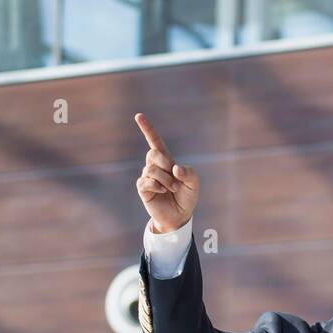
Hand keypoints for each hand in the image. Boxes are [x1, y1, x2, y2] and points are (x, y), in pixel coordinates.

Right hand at [135, 112, 198, 232]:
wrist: (180, 216)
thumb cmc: (186, 197)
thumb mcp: (193, 183)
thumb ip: (189, 173)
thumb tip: (175, 168)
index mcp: (166, 160)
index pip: (154, 141)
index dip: (147, 128)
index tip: (139, 116)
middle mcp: (154, 165)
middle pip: (153, 153)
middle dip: (166, 163)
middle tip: (176, 178)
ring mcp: (147, 177)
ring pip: (152, 169)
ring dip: (166, 179)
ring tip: (172, 188)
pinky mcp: (143, 188)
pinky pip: (146, 181)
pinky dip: (158, 186)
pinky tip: (163, 191)